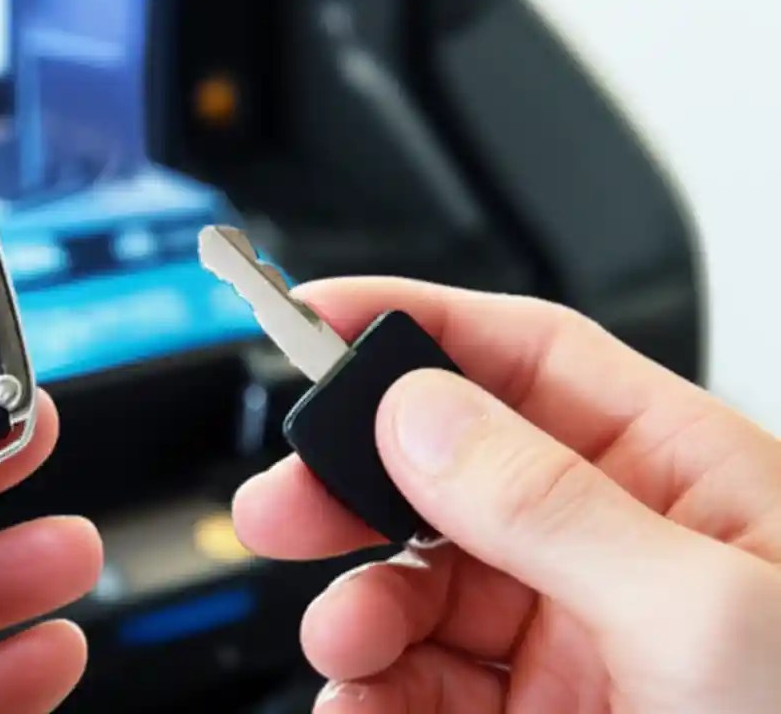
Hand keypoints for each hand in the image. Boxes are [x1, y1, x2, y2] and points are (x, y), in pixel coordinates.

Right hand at [233, 277, 780, 712]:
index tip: (314, 317)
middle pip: (443, 474)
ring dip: (357, 611)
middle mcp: (610, 549)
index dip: (417, 326)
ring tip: (349, 644)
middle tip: (283, 504)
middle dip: (351, 484)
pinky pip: (417, 687)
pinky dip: (369, 696)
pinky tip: (365, 708)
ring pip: (415, 588)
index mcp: (677, 478)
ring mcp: (566, 640)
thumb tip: (423, 416)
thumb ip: (554, 504)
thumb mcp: (707, 617)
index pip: (526, 359)